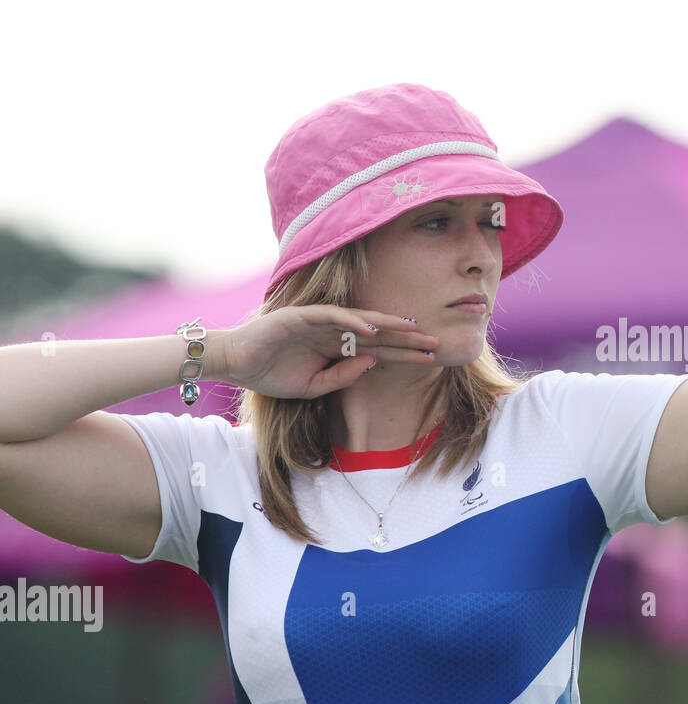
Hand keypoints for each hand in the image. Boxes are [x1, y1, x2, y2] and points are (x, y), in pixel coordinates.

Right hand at [209, 305, 439, 398]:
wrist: (234, 364)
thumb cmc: (270, 374)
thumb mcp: (313, 387)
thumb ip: (342, 377)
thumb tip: (372, 362)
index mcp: (337, 348)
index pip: (378, 350)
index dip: (403, 354)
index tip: (431, 358)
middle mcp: (333, 332)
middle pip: (377, 334)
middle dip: (406, 339)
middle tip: (436, 341)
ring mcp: (319, 322)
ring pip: (360, 320)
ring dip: (387, 325)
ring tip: (413, 329)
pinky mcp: (301, 316)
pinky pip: (332, 316)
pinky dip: (352, 320)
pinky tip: (372, 327)